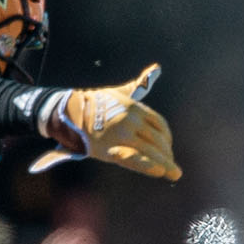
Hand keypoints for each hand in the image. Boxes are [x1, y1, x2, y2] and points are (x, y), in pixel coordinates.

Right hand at [31, 64, 179, 180]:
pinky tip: (159, 172)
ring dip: (165, 164)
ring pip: (150, 151)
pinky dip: (148, 166)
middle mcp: (131, 120)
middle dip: (167, 154)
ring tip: (173, 174)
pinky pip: (134, 159)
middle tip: (173, 167)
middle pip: (158, 140)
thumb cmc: (98, 103)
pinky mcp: (111, 149)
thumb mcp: (121, 92)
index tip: (168, 148)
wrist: (69, 111)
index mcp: (135, 108)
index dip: (167, 138)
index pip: (160, 125)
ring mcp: (121, 135)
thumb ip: (140, 84)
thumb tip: (156, 69)